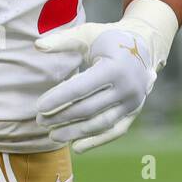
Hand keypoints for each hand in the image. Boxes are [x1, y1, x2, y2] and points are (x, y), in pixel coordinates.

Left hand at [34, 0, 177, 153]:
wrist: (144, 46)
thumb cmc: (109, 39)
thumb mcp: (87, 34)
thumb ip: (63, 40)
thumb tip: (36, 45)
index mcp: (115, 67)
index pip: (81, 88)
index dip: (58, 98)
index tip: (38, 106)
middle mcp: (127, 88)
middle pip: (88, 108)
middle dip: (62, 116)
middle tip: (40, 121)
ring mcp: (133, 102)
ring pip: (100, 123)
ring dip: (75, 132)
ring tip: (52, 135)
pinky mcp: (134, 112)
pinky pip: (115, 131)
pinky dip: (97, 141)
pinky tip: (77, 147)